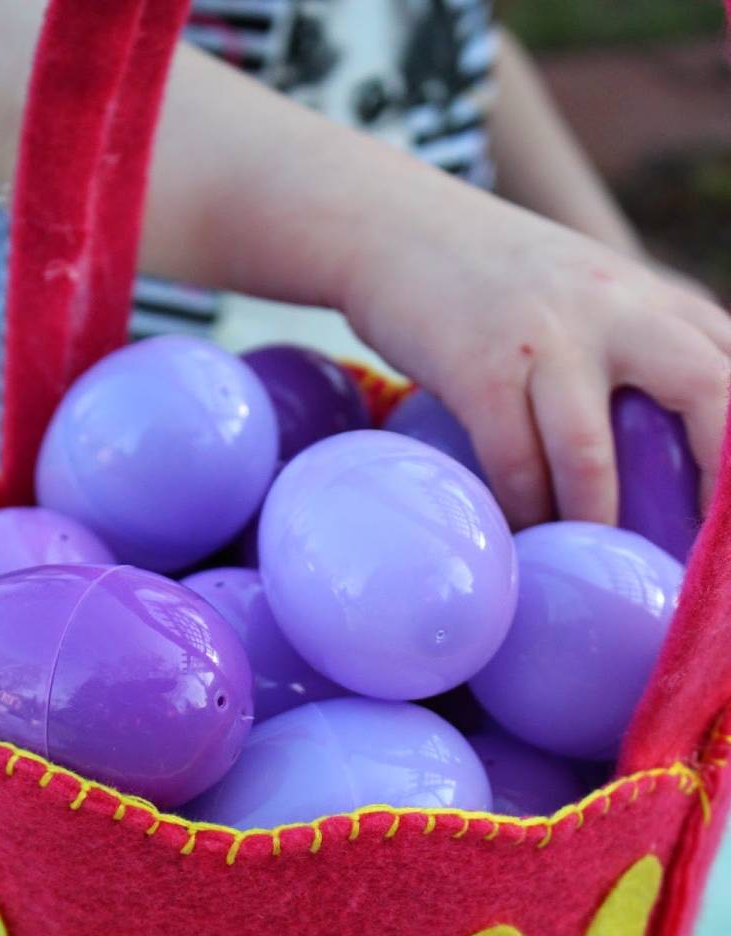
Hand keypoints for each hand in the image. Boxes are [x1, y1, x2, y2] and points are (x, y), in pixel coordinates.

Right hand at [344, 168, 730, 526]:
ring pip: (591, 452)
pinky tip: (521, 532)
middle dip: (716, 477)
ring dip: (593, 521)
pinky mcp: (479, 366)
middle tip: (690, 543)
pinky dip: (522, 510)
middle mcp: (613, 306)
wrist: (392, 223)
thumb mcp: (589, 290)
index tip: (726, 515)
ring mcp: (546, 335)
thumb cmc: (495, 277)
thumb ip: (641, 341)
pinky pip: (513, 462)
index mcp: (650, 295)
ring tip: (590, 558)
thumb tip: (680, 430)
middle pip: (705, 389)